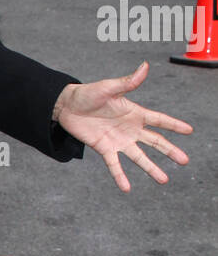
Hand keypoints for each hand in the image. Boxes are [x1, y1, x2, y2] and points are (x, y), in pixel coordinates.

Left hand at [54, 62, 191, 191]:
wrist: (67, 106)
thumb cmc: (89, 94)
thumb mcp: (109, 87)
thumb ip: (128, 82)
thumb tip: (145, 66)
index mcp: (135, 113)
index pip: (159, 120)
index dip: (174, 125)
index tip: (189, 131)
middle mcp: (130, 129)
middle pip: (155, 141)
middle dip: (170, 151)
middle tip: (184, 161)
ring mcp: (118, 140)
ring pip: (139, 157)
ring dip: (151, 168)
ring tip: (163, 180)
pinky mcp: (104, 148)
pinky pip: (114, 165)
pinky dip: (120, 176)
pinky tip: (127, 188)